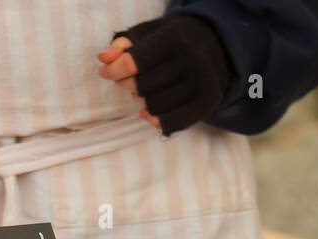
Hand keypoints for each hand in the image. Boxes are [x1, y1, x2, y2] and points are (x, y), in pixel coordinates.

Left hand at [97, 15, 231, 135]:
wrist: (215, 47)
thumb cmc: (171, 41)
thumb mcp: (147, 34)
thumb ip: (122, 46)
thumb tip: (103, 59)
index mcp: (173, 41)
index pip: (133, 63)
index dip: (113, 71)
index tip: (106, 72)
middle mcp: (191, 62)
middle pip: (141, 88)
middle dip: (128, 85)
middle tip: (130, 80)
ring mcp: (201, 85)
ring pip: (153, 108)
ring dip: (142, 103)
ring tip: (147, 91)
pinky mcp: (206, 104)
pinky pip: (170, 124)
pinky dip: (154, 121)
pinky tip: (147, 113)